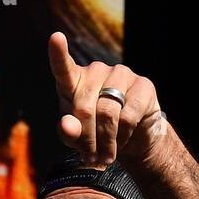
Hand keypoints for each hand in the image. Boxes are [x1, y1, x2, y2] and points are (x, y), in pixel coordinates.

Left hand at [48, 30, 170, 169]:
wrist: (132, 140)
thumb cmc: (97, 134)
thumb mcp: (77, 138)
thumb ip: (68, 132)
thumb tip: (68, 125)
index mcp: (75, 80)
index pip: (63, 67)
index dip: (59, 54)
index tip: (55, 38)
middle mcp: (97, 71)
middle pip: (84, 108)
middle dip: (86, 139)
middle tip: (90, 159)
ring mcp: (121, 74)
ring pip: (107, 113)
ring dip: (105, 142)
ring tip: (105, 158)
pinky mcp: (143, 85)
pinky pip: (128, 116)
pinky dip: (123, 137)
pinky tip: (123, 142)